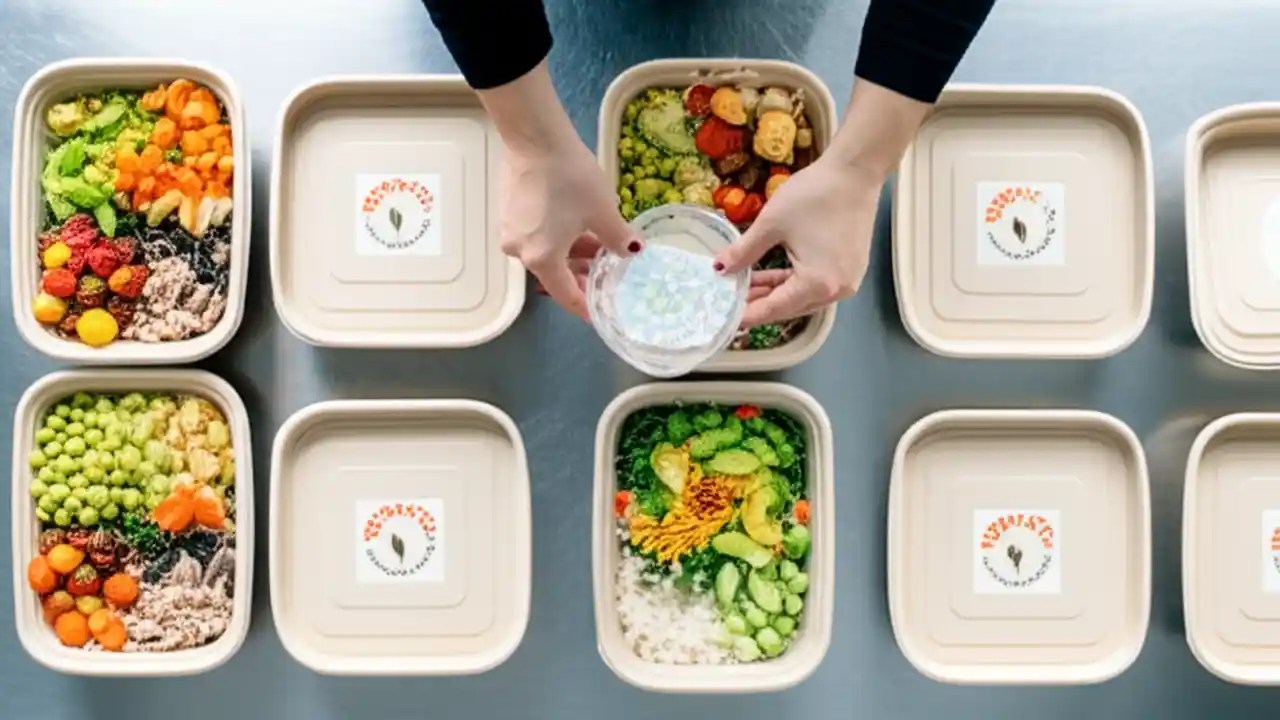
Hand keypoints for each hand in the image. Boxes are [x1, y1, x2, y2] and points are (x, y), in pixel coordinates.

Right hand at [478, 60, 638, 319]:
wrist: (535, 137)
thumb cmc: (570, 178)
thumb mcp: (603, 212)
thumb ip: (618, 240)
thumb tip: (630, 251)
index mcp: (542, 259)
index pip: (567, 296)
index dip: (587, 307)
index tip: (602, 315)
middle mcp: (521, 252)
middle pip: (555, 275)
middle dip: (583, 276)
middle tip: (608, 276)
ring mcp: (511, 233)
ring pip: (547, 254)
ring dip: (572, 255)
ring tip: (600, 248)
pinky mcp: (509, 214)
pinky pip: (538, 237)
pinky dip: (558, 239)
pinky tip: (579, 228)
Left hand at [713, 156, 881, 326]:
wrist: (855, 171)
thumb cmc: (814, 195)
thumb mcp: (771, 224)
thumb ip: (744, 252)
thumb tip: (720, 269)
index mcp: (817, 284)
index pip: (774, 309)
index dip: (747, 313)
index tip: (724, 318)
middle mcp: (836, 291)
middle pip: (790, 308)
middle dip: (759, 304)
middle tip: (729, 301)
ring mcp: (847, 282)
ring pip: (802, 298)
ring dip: (774, 293)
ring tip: (743, 287)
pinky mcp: (850, 269)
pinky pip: (815, 285)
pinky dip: (792, 283)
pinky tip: (768, 276)